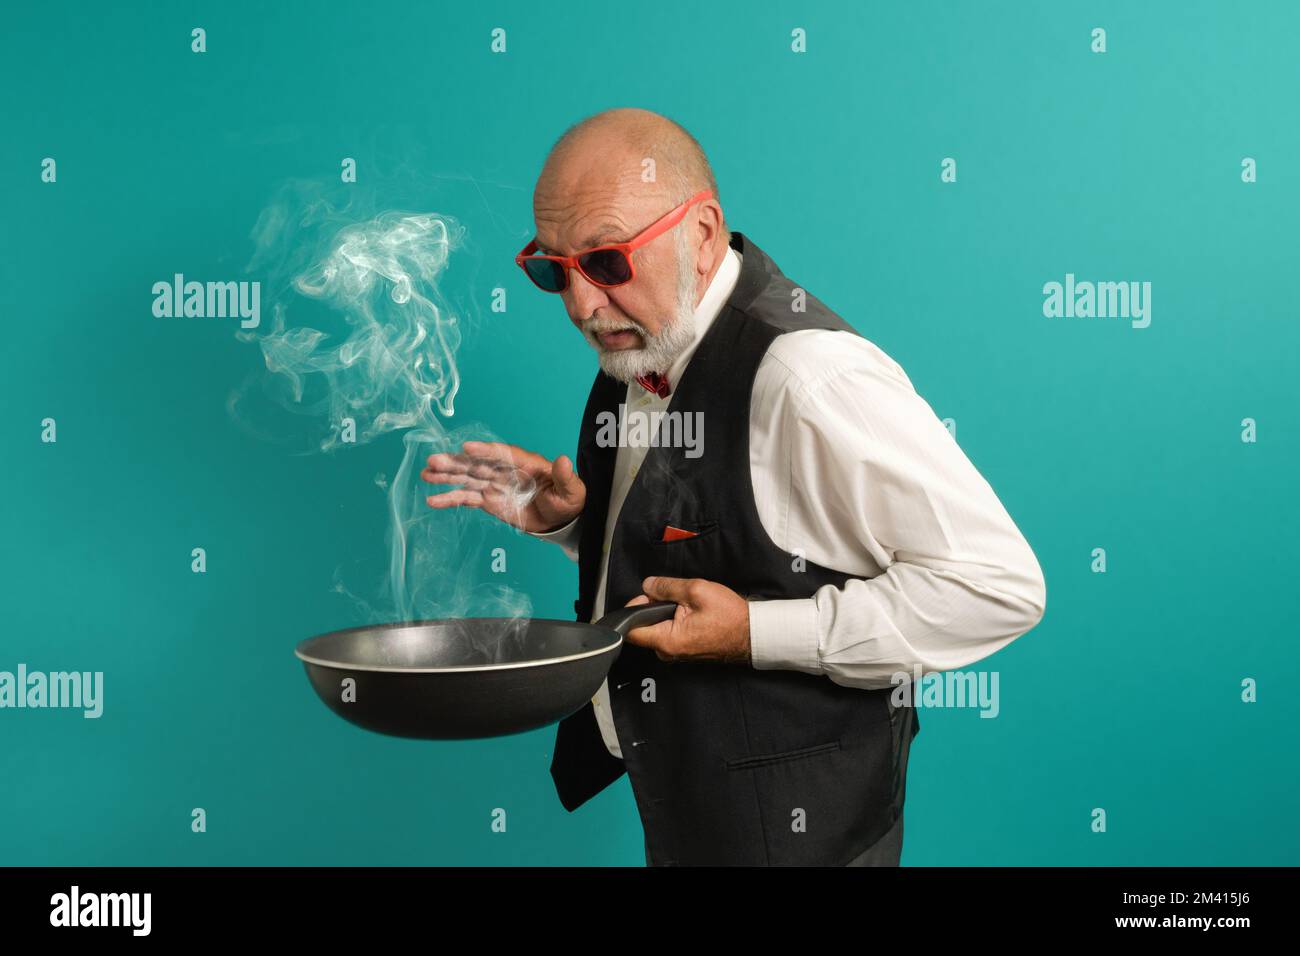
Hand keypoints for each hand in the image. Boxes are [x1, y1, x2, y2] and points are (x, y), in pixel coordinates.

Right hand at [421, 440, 585, 532]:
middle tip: (434, 461)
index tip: (467, 447)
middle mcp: (505, 470)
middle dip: (456, 462)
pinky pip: (466, 498)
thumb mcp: (572, 490)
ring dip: (447, 476)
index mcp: (525, 462)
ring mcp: (494, 484)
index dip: (484, 451)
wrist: (559, 519)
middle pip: (477, 464)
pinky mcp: (488, 500)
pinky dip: (450, 499)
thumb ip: (565, 477)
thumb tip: (563, 459)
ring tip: (426, 474)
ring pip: (467, 478)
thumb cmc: (567, 500)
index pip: (502, 454)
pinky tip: (433, 500)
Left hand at [623, 577, 750, 663]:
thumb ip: (667, 586)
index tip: (648, 595)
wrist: (751, 634)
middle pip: (643, 626)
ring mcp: (675, 652)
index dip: (634, 608)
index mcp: (667, 640)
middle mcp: (667, 651)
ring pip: (657, 628)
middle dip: (653, 607)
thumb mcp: (697, 590)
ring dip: (666, 612)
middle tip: (674, 597)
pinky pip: (669, 632)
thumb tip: (647, 585)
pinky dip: (675, 619)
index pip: (631, 629)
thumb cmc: (729, 616)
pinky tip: (692, 613)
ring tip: (688, 605)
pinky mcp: (683, 649)